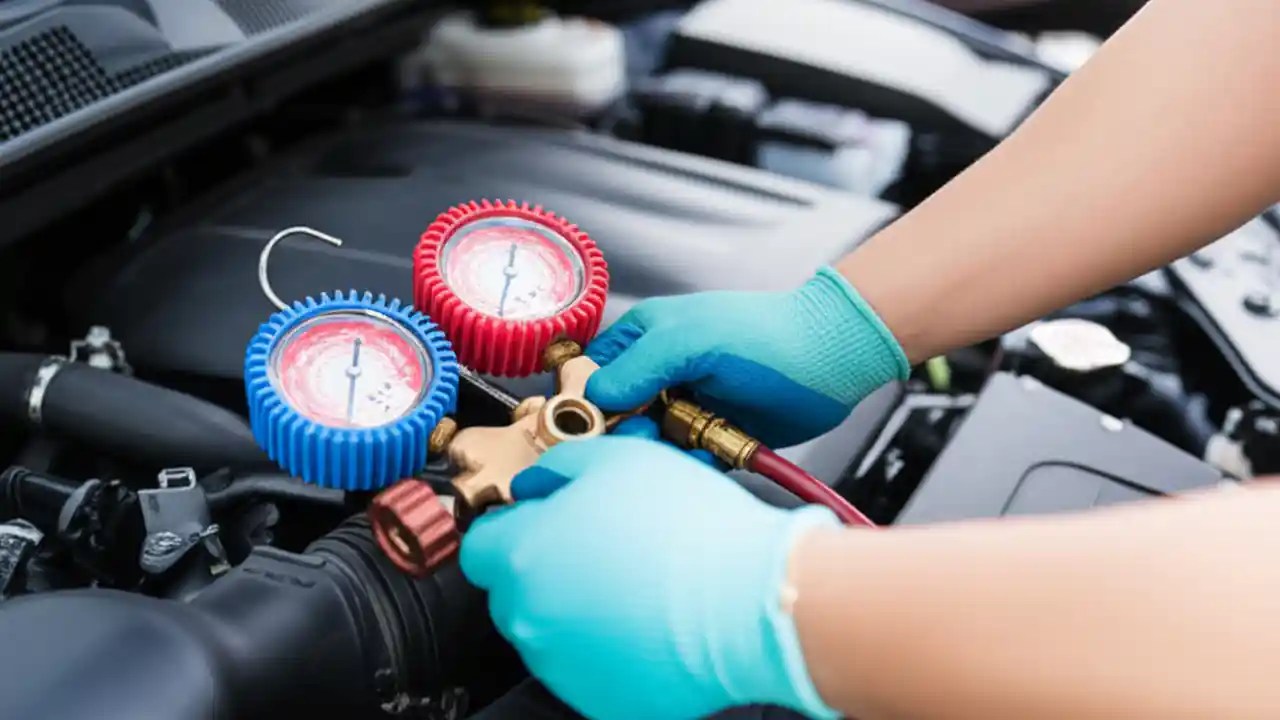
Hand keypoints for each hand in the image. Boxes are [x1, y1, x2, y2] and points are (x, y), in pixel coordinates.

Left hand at [459, 433, 840, 719]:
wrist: (753, 599)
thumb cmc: (693, 529)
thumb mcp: (618, 459)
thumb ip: (558, 468)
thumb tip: (536, 485)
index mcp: (521, 556)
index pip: (479, 545)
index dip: (512, 527)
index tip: (543, 522)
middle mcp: (529, 618)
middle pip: (514, 590)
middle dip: (547, 569)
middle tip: (604, 548)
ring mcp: (563, 667)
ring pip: (552, 631)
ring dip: (579, 609)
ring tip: (638, 582)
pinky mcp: (602, 702)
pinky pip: (591, 669)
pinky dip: (611, 649)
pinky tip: (652, 621)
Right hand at [584, 267, 908, 447]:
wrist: (830, 359)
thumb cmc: (765, 335)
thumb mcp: (690, 340)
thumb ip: (636, 366)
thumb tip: (595, 397)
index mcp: (644, 339)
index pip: (590, 375)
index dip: (585, 402)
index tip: (595, 424)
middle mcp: (660, 374)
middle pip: (613, 420)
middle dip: (626, 435)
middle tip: (651, 434)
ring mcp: (685, 407)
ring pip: (647, 446)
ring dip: (661, 454)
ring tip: (688, 443)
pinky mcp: (711, 437)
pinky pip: (684, 462)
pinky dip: (692, 466)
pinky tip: (711, 454)